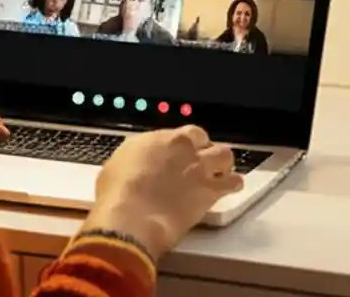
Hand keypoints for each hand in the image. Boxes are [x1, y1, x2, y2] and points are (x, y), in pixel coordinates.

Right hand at [82, 126, 245, 257]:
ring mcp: (199, 167)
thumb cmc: (116, 194)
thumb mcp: (115, 167)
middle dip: (204, 149)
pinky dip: (234, 184)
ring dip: (223, 163)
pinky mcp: (210, 190)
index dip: (186, 143)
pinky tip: (232, 188)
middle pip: (203, 139)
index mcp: (158, 139)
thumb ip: (134, 161)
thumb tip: (135, 166)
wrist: (131, 215)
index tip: (183, 151)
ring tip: (221, 172)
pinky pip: (233, 182)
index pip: (182, 133)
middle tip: (201, 162)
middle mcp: (182, 147)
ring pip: (224, 155)